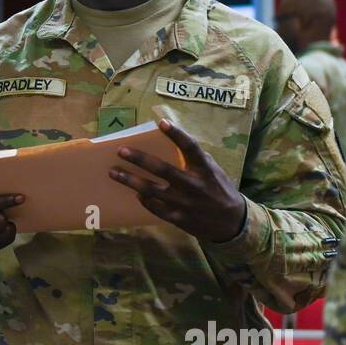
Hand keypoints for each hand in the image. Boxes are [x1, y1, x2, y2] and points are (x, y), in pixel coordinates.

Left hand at [109, 118, 246, 243]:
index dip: (176, 134)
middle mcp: (193, 184)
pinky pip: (155, 207)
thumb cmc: (219, 190)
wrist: (231, 222)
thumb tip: (174, 142)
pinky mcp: (178, 218)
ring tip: (113, 172)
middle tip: (121, 150)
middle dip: (139, 159)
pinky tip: (135, 193)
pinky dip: (143, 199)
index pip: (190, 147)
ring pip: (151, 190)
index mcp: (204, 169)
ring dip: (130, 180)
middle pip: (162, 169)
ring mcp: (184, 203)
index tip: (161, 122)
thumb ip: (196, 158)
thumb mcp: (214, 170)